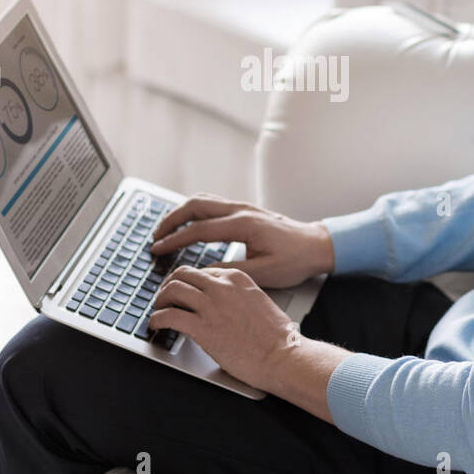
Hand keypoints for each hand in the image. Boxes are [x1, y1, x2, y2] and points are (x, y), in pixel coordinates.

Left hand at [147, 265, 299, 391]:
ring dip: (160, 300)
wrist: (282, 356)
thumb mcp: (258, 301)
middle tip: (165, 297)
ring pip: (172, 290)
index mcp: (237, 277)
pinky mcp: (201, 327)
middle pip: (182, 274)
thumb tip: (220, 302)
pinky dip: (156, 319)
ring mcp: (211, 306)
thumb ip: (237, 295)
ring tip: (158, 310)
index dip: (188, 281)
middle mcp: (221, 286)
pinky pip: (168, 316)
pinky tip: (155, 325)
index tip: (183, 291)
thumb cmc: (276, 336)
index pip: (202, 271)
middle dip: (169, 285)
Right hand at [149, 193, 334, 288]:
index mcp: (243, 225)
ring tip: (165, 228)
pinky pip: (213, 203)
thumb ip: (231, 272)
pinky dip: (194, 210)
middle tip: (154, 236)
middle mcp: (241, 210)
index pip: (199, 230)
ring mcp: (243, 206)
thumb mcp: (264, 273)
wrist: (318, 244)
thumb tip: (203, 273)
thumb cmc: (296, 260)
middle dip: (170, 220)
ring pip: (203, 200)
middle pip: (195, 206)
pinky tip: (188, 223)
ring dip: (181, 212)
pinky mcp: (246, 209)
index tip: (157, 249)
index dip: (174, 240)